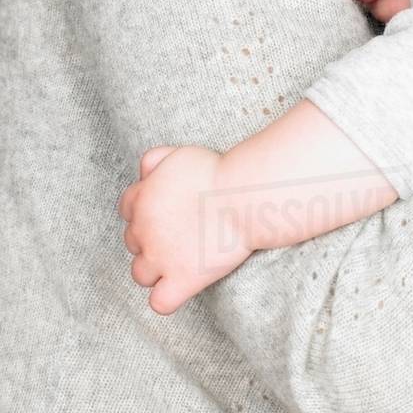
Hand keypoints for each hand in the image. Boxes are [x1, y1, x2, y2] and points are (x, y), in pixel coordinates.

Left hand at [117, 143, 252, 314]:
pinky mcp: (181, 281)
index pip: (127, 209)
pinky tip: (182, 286)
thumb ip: (155, 160)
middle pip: (132, 243)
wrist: (241, 197)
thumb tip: (144, 173)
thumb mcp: (179, 154)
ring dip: (156, 269)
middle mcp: (143, 231)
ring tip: (180, 260)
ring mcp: (159, 259)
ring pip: (140, 275)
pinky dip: (168, 298)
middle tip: (179, 233)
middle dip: (150, 240)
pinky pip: (160, 303)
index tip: (167, 212)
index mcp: (141, 199)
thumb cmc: (216, 172)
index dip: (145, 211)